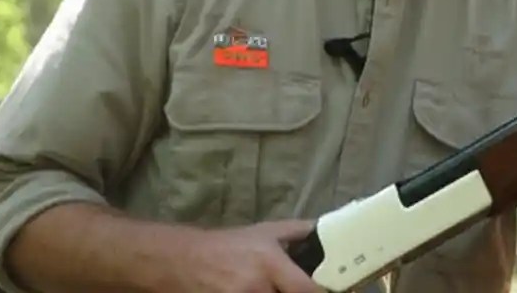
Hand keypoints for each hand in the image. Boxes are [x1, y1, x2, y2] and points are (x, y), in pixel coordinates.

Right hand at [161, 219, 323, 292]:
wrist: (184, 261)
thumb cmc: (229, 245)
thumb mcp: (265, 232)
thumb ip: (298, 232)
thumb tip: (326, 230)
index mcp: (270, 264)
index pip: (306, 290)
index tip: (332, 292)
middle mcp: (257, 287)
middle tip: (305, 291)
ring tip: (277, 289)